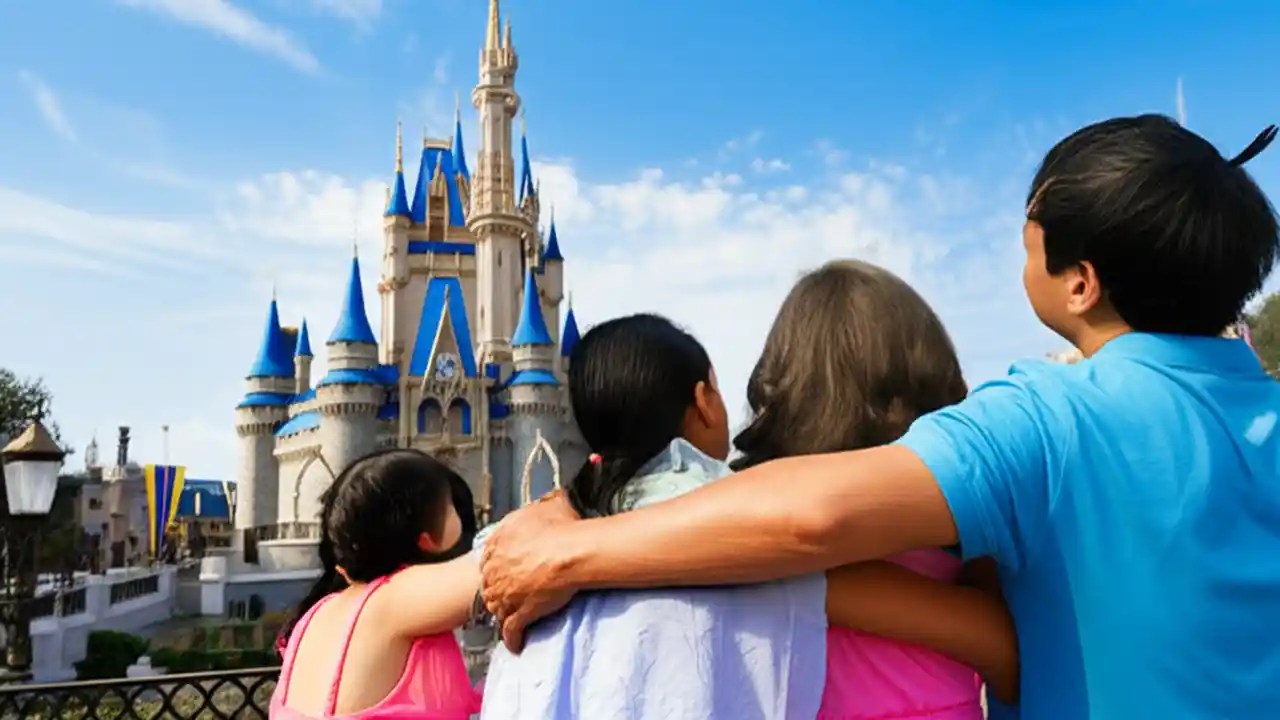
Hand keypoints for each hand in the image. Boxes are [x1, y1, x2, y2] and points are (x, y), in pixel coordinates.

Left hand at [481, 490, 580, 651]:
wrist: (573, 551)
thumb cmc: (564, 527)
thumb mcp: (550, 504)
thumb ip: (543, 504)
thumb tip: (552, 497)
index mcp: (499, 541)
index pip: (489, 557)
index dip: (498, 564)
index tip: (506, 569)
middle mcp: (496, 568)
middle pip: (489, 584)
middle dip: (498, 589)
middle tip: (511, 593)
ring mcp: (505, 593)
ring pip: (496, 608)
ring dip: (503, 613)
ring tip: (512, 618)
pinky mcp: (518, 612)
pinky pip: (510, 630)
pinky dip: (512, 639)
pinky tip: (516, 644)